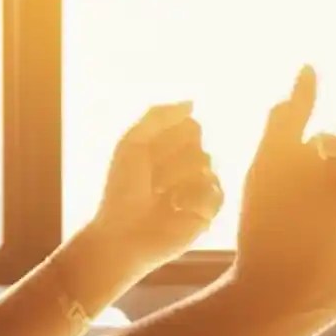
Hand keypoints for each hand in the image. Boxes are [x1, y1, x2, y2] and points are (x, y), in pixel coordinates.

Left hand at [89, 102, 223, 270]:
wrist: (122, 232)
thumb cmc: (121, 190)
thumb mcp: (133, 143)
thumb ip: (158, 116)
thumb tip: (192, 102)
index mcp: (169, 148)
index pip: (191, 126)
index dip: (171, 137)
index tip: (148, 155)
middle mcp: (187, 166)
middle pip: (199, 144)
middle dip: (171, 160)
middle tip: (152, 181)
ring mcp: (199, 189)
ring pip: (207, 165)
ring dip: (178, 178)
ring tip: (162, 196)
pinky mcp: (208, 212)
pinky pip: (215, 192)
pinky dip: (193, 197)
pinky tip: (176, 207)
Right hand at [231, 65, 335, 314]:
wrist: (277, 300)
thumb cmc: (266, 228)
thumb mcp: (268, 166)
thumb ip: (290, 115)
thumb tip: (310, 69)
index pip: (331, 146)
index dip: (303, 173)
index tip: (292, 206)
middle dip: (331, 187)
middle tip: (305, 223)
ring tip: (322, 234)